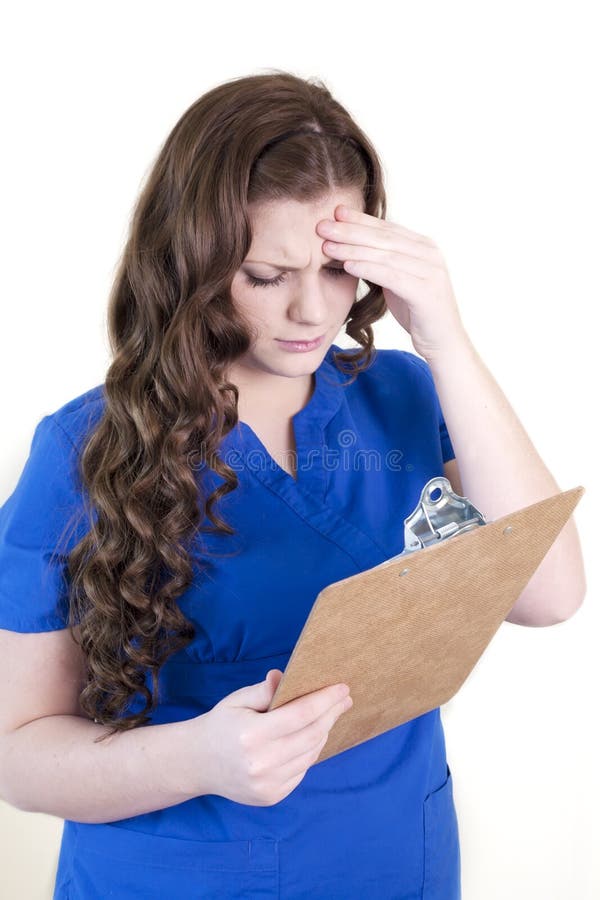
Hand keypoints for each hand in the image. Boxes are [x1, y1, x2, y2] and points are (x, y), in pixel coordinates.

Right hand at [189, 670, 352, 806]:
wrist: (199, 764)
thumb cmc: (221, 725)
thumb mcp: (237, 700)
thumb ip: (263, 691)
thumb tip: (285, 677)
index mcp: (251, 735)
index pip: (301, 714)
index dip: (325, 700)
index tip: (342, 688)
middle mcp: (262, 763)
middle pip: (312, 735)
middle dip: (332, 714)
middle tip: (344, 700)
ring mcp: (268, 784)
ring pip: (311, 754)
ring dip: (324, 732)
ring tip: (330, 715)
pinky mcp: (272, 796)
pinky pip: (302, 770)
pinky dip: (311, 751)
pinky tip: (313, 736)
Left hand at [316, 204, 468, 360]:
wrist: (444, 343)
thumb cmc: (418, 312)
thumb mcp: (399, 282)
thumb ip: (384, 263)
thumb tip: (356, 249)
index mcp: (423, 247)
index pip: (386, 228)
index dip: (359, 219)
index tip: (334, 212)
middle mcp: (429, 254)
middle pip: (383, 237)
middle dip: (350, 230)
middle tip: (322, 225)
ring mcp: (430, 271)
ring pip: (385, 255)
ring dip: (353, 249)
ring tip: (327, 246)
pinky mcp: (426, 292)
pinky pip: (391, 276)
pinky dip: (368, 269)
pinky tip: (347, 266)